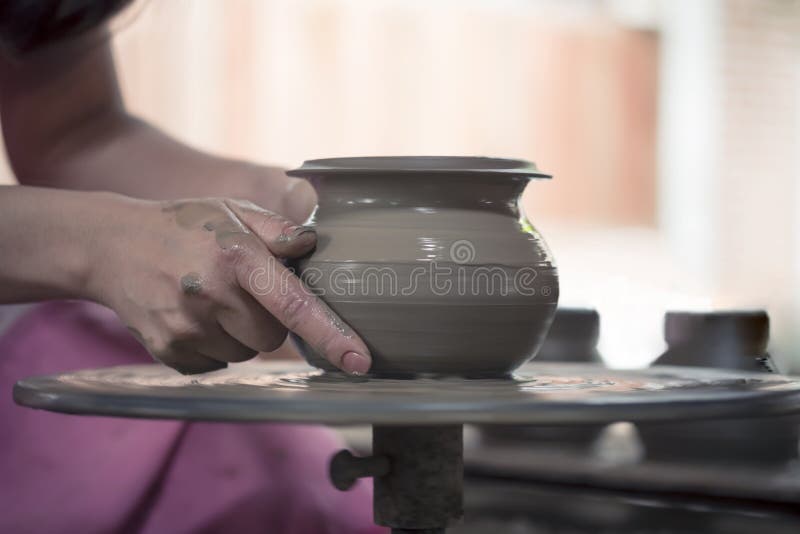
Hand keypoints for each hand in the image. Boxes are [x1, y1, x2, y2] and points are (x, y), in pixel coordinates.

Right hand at [89, 195, 371, 374]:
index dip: (331, 335)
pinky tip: (193, 315)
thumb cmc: (184, 226)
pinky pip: (216, 364)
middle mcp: (212, 296)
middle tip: (240, 289)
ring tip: (210, 298)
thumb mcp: (233, 211)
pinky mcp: (168, 352)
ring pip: (244, 352)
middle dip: (267, 317)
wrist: (112, 245)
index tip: (361, 361)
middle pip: (272, 335)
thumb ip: (277, 229)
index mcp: (236, 258)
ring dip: (239, 332)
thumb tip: (314, 243)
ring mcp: (186, 328)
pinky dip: (213, 345)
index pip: (295, 305)